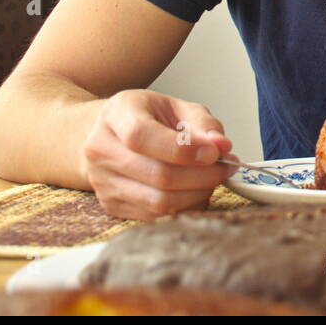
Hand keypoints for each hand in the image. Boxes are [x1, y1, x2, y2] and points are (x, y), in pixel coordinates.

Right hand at [82, 89, 240, 220]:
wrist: (116, 135)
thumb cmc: (151, 118)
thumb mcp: (179, 108)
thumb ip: (203, 124)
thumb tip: (222, 146)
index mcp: (117, 114)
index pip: (141, 135)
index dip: (182, 149)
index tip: (214, 152)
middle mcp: (101, 148)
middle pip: (156, 174)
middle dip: (201, 175)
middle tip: (224, 167)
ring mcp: (102, 181)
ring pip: (158, 201)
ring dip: (197, 193)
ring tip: (212, 178)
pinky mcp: (111, 205)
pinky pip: (156, 216)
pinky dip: (185, 207)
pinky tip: (195, 191)